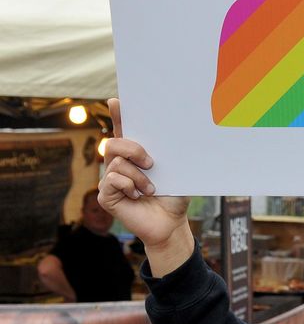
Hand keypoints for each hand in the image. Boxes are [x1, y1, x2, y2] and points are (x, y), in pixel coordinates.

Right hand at [99, 99, 193, 274]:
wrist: (171, 222)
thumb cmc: (174, 195)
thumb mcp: (175, 170)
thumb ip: (167, 154)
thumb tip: (177, 132)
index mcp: (136, 155)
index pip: (124, 130)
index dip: (119, 115)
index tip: (117, 101)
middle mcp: (120, 164)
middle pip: (114, 143)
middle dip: (133, 149)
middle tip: (151, 162)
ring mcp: (111, 180)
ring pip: (116, 163)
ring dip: (138, 176)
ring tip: (151, 188)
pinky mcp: (106, 196)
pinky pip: (112, 181)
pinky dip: (129, 186)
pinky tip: (138, 195)